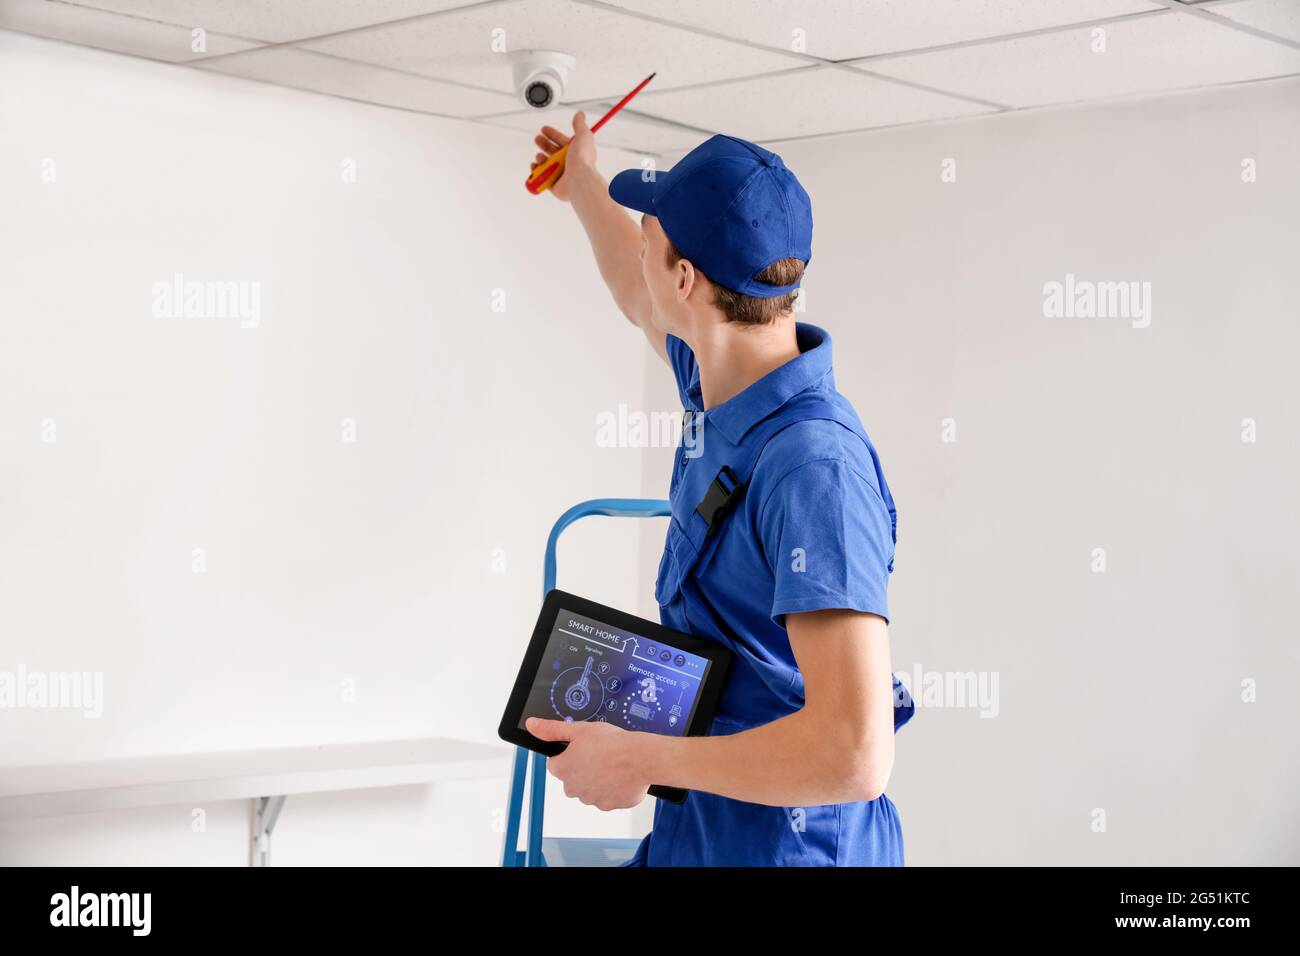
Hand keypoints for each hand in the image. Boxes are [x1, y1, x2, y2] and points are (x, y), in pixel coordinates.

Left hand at [526, 716, 650, 810]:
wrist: (641, 758)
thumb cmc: (612, 743)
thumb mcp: (579, 729)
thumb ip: (552, 729)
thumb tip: (532, 725)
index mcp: (563, 769)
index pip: (555, 764)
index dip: (567, 754)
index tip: (580, 749)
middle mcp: (573, 788)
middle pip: (572, 779)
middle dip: (581, 768)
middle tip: (598, 754)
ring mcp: (591, 799)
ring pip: (589, 789)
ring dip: (596, 779)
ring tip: (611, 764)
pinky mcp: (608, 805)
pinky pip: (606, 797)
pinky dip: (611, 788)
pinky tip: (620, 775)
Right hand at [530, 111, 595, 201]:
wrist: (578, 179)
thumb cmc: (582, 160)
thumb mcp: (583, 136)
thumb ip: (580, 125)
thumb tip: (580, 115)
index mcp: (575, 151)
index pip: (562, 140)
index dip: (553, 134)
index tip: (544, 129)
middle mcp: (568, 163)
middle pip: (552, 151)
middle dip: (543, 144)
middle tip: (537, 139)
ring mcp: (561, 174)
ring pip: (546, 163)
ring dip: (540, 158)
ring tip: (540, 157)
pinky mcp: (554, 184)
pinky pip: (542, 177)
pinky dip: (536, 172)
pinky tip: (535, 167)